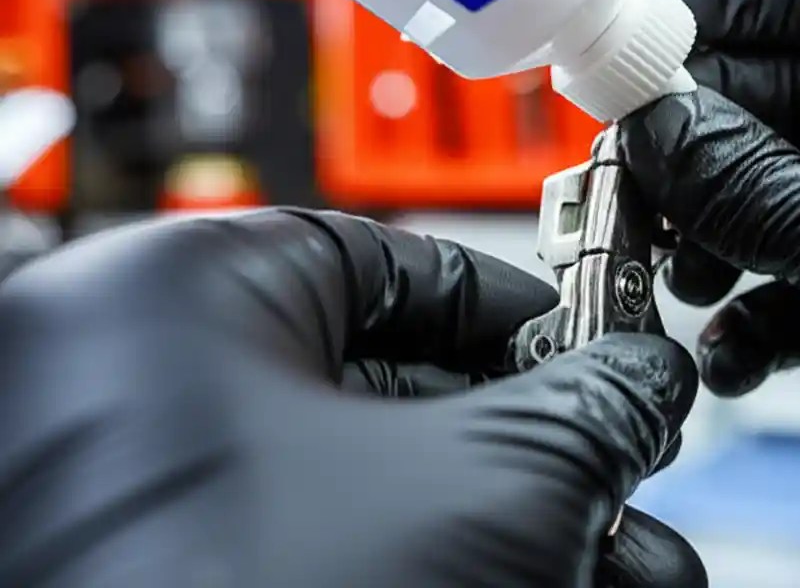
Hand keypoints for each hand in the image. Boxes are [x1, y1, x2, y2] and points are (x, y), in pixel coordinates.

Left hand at [0, 209, 702, 587]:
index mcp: (178, 305)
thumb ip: (587, 410)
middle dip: (533, 446)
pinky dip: (428, 555)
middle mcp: (141, 397)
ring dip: (508, 520)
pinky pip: (322, 542)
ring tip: (607, 558)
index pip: (388, 262)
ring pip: (373, 491)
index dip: (516, 311)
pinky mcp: (180, 570)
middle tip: (610, 469)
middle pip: (395, 393)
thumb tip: (640, 381)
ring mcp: (155, 506)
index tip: (592, 346)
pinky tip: (538, 582)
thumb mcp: (490, 484)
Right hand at [624, 0, 799, 585]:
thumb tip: (666, 125)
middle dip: (699, 132)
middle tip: (628, 167)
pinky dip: (747, 321)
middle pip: (792, 105)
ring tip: (675, 266)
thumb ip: (762, 188)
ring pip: (780, 207)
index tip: (646, 25)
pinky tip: (732, 354)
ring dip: (711, 232)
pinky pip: (794, 298)